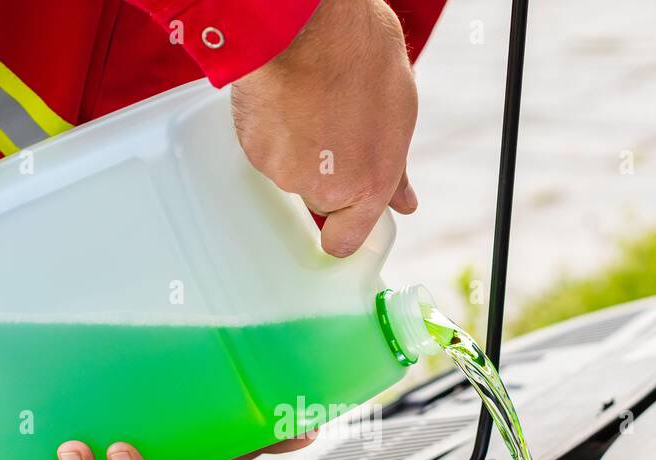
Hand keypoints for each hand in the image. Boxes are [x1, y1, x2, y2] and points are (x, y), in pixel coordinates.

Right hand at [231, 0, 418, 257]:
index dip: (343, 229)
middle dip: (327, 173)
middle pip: (319, 198)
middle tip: (337, 126)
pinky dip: (274, 131)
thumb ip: (396, 169)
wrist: (306, 20)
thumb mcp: (398, 110)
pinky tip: (288, 97)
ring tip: (313, 101)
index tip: (345, 218)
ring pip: (291, 171)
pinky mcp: (252, 148)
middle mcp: (322, 187)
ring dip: (300, 147)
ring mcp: (282, 170)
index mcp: (367, 183)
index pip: (344, 242)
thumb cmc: (359, 53)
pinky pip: (265, 150)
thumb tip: (403, 202)